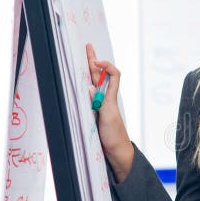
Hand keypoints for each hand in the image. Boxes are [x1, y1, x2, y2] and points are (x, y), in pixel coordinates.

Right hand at [85, 43, 133, 174]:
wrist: (116, 153)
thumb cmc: (114, 136)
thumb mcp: (108, 117)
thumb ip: (100, 102)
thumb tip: (90, 86)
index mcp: (111, 97)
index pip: (113, 75)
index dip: (106, 66)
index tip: (96, 62)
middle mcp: (106, 99)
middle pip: (100, 76)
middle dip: (93, 60)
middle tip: (88, 46)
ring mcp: (100, 106)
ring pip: (94, 83)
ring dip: (90, 70)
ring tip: (86, 57)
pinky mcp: (95, 114)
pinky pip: (89, 96)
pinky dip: (86, 86)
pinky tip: (83, 81)